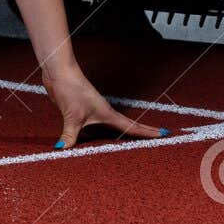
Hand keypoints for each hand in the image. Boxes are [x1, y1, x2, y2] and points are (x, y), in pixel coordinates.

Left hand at [42, 66, 168, 148]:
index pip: (131, 126)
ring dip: (120, 136)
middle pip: (126, 127)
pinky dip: (98, 137)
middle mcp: (103, 113)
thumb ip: (70, 135)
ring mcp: (93, 112)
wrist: (59, 73)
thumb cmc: (71, 89)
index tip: (164, 134)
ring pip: (110, 129)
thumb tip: (63, 149)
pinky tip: (93, 143)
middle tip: (157, 138)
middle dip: (141, 133)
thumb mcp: (73, 115)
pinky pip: (94, 129)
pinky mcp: (82, 113)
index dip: (148, 132)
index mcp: (107, 114)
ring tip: (132, 145)